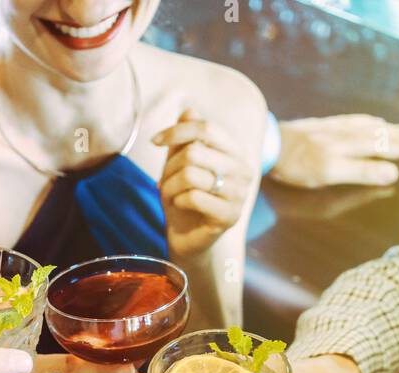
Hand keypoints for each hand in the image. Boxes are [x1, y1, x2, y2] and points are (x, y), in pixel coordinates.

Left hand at [154, 109, 252, 255]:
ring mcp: (240, 194)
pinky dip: (177, 200)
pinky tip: (178, 204)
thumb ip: (185, 138)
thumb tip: (188, 110)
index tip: (154, 141)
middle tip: (163, 181)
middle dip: (169, 166)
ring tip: (168, 193)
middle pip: (195, 152)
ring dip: (169, 185)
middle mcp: (244, 170)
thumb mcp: (180, 163)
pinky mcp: (230, 216)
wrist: (188, 236)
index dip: (177, 131)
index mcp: (235, 152)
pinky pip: (194, 197)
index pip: (206, 128)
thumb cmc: (184, 196)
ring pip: (191, 174)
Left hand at [271, 114, 398, 188]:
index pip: (394, 147)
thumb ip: (361, 171)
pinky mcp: (330, 126)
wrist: (267, 143)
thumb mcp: (329, 173)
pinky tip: (382, 124)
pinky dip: (379, 124)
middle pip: (391, 136)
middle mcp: (352, 133)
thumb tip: (393, 171)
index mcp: (355, 146)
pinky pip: (363, 123)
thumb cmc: (296, 165)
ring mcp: (341, 128)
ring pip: (380, 128)